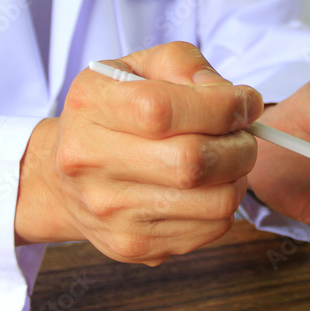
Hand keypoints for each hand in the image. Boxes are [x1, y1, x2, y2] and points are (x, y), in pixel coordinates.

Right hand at [15, 42, 263, 265]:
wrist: (64, 179)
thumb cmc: (113, 113)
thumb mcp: (137, 68)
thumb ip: (184, 65)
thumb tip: (231, 96)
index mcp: (90, 106)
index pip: (163, 110)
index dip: (221, 105)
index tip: (245, 101)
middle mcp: (91, 161)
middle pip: (192, 162)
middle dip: (239, 145)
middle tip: (243, 134)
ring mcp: (112, 211)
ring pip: (214, 202)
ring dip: (238, 176)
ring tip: (227, 159)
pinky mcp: (135, 245)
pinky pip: (211, 229)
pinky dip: (224, 204)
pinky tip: (208, 186)